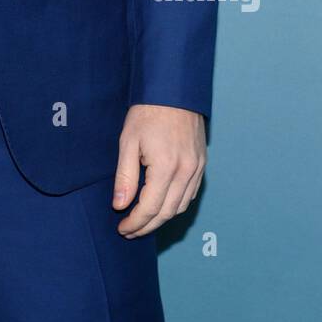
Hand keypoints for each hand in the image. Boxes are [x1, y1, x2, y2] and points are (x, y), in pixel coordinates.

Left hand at [112, 104, 205, 237]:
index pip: (150, 208)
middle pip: (167, 213)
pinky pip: (190, 194)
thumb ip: (125, 176)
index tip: (122, 228)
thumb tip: (120, 205)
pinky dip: (175, 205)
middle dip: (147, 226)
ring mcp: (197, 169)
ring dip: (161, 218)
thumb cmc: (147, 113)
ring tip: (142, 221)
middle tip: (129, 231)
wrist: (174, 91)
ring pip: (180, 207)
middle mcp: (186, 172)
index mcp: (166, 167)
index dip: (135, 222)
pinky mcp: (202, 164)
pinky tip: (161, 205)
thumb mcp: (128, 141)